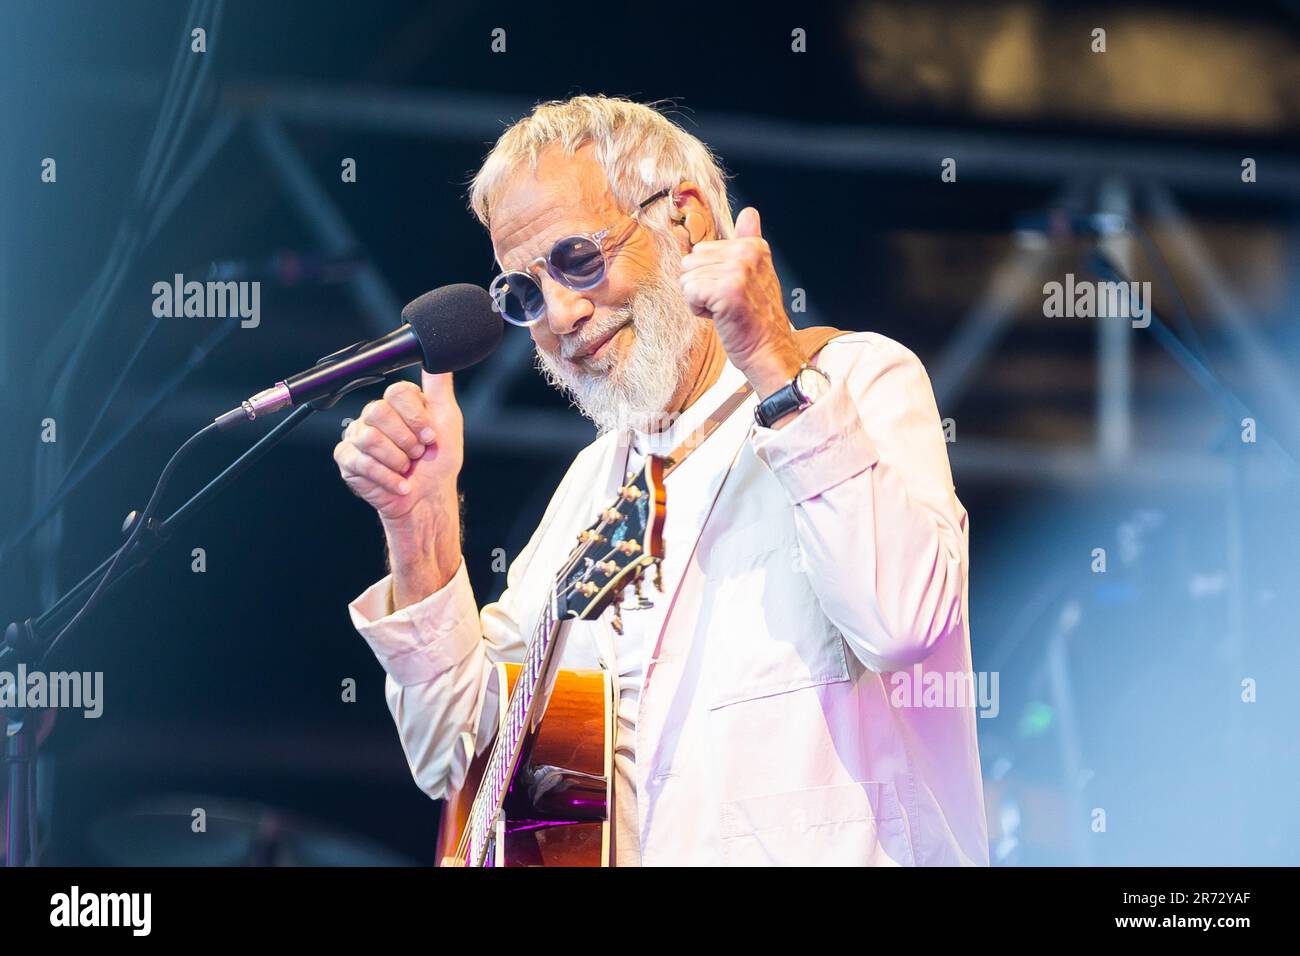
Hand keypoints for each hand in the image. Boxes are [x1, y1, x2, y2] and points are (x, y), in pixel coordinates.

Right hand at [334, 371, 463, 522]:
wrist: (427, 498)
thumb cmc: (438, 461)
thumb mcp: (448, 420)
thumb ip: (439, 387)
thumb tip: (436, 357)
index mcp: (398, 402)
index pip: (397, 392)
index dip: (416, 419)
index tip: (430, 436)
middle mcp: (375, 414)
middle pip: (378, 412)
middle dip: (406, 441)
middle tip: (417, 454)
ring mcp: (358, 435)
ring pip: (369, 438)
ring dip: (397, 461)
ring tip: (406, 468)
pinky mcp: (347, 459)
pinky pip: (359, 461)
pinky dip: (386, 477)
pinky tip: (399, 483)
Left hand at [679, 206, 803, 398]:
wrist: (768, 350)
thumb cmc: (757, 319)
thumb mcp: (757, 273)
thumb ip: (749, 240)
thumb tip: (750, 212)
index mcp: (753, 246)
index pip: (703, 250)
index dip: (711, 274)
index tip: (733, 290)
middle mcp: (746, 253)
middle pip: (691, 261)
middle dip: (701, 285)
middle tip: (727, 302)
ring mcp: (737, 270)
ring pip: (687, 278)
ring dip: (699, 299)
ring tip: (724, 309)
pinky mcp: (725, 290)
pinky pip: (689, 293)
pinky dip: (698, 310)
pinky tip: (719, 317)